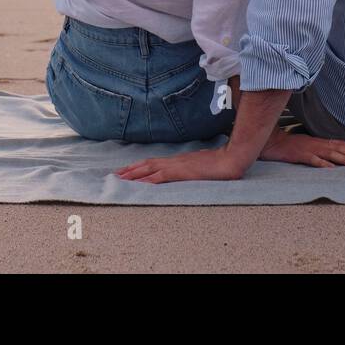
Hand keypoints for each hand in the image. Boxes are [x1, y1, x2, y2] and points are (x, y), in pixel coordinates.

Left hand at [115, 147, 247, 183]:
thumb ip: (191, 169)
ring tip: (119, 179)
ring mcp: (176, 166)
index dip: (139, 167)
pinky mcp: (180, 172)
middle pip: (146, 164)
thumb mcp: (201, 167)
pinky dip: (147, 180)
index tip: (126, 171)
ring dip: (133, 174)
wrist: (230, 159)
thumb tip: (187, 173)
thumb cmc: (219, 163)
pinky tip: (138, 184)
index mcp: (178, 161)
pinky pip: (160, 177)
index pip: (154, 162)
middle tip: (115, 175)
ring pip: (149, 169)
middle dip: (130, 170)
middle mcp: (174, 161)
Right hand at [259, 128, 344, 167]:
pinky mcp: (299, 155)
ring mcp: (309, 149)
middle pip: (340, 148)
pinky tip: (331, 169)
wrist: (271, 142)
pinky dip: (323, 164)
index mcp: (319, 141)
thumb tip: (333, 159)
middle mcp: (317, 143)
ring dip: (344, 160)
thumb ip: (319, 150)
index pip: (341, 144)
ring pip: (330, 153)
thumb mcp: (307, 145)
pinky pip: (313, 159)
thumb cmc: (289, 146)